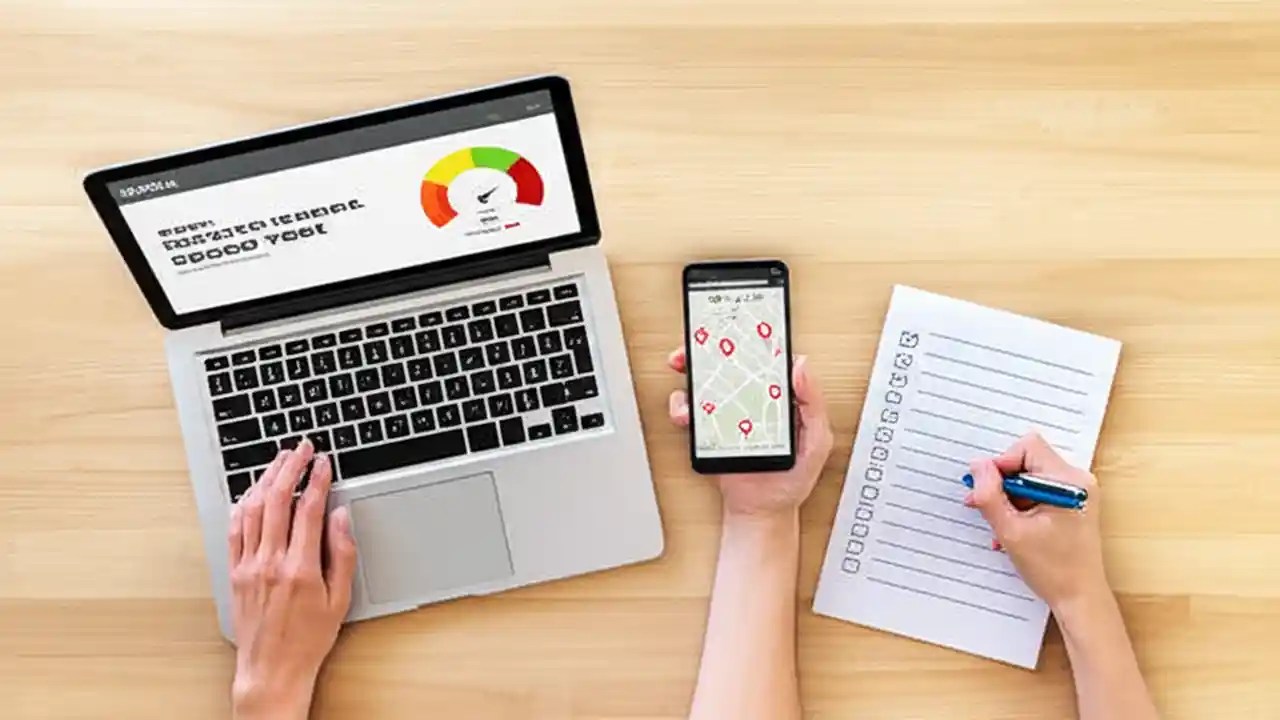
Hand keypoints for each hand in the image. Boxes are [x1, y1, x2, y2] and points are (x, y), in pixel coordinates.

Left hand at [227, 439, 357, 719]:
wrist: (272, 669)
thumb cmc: (308, 639)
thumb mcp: (340, 599)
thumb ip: (342, 553)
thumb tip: (340, 517)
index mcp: (300, 568)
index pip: (308, 509)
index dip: (318, 479)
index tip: (324, 463)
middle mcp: (270, 562)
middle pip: (277, 499)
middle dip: (290, 467)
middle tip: (302, 449)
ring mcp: (248, 565)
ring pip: (252, 508)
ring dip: (266, 479)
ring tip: (279, 461)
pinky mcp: (235, 572)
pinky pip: (235, 529)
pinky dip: (244, 504)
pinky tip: (253, 493)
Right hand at [666, 348, 833, 517]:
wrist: (763, 511)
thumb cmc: (793, 478)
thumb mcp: (817, 440)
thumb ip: (814, 405)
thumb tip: (802, 366)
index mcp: (780, 397)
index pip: (766, 359)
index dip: (752, 340)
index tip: (740, 329)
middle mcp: (752, 399)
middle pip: (728, 363)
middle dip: (709, 347)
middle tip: (699, 341)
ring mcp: (728, 413)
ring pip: (704, 382)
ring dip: (689, 371)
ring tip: (684, 368)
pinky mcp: (708, 431)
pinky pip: (690, 412)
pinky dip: (681, 407)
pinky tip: (685, 414)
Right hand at [966, 433, 1107, 612]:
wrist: (1080, 598)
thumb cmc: (1054, 569)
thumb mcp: (1011, 531)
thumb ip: (990, 495)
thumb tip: (978, 467)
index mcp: (1068, 483)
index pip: (1028, 447)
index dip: (1001, 463)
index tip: (986, 487)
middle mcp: (1077, 481)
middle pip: (1028, 461)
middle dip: (1002, 483)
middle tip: (984, 505)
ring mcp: (1077, 493)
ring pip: (1030, 477)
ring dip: (1009, 498)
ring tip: (1000, 525)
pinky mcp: (1073, 503)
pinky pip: (1039, 491)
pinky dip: (1021, 506)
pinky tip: (1012, 528)